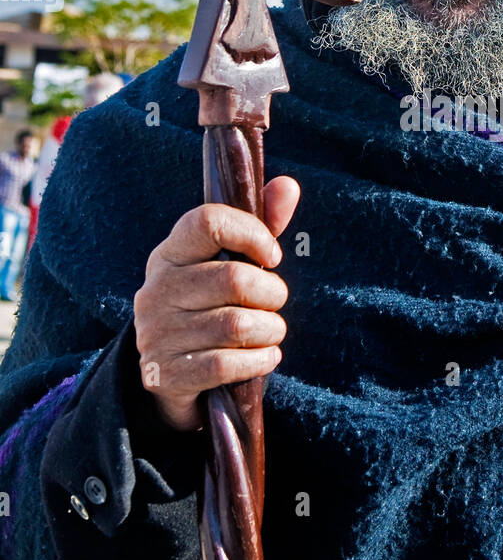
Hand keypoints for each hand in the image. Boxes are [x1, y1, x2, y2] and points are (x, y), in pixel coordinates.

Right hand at [133, 176, 299, 431]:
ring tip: (272, 330)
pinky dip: (259, 360)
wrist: (171, 371)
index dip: (252, 234)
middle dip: (272, 293)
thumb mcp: (229, 263)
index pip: (208, 222)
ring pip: (236, 325)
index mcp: (170, 253)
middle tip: (275, 301)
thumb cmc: (210, 303)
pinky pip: (226, 364)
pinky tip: (265, 355)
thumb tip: (289, 185)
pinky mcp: (166, 374)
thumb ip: (261, 224)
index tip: (271, 255)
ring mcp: (156, 333)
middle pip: (234, 279)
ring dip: (271, 330)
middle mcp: (156, 289)